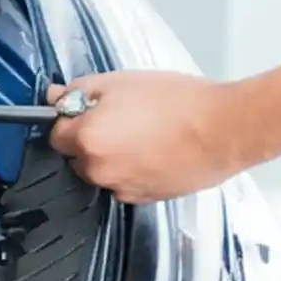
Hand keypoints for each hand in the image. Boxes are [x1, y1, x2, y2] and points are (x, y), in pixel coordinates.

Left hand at [48, 71, 252, 203]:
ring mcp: (121, 188)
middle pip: (77, 155)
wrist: (224, 129)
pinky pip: (124, 183)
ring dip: (111, 155)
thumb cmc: (178, 102)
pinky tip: (154, 149)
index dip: (71, 119)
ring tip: (142, 132)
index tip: (85, 110)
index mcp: (88, 138)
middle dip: (90, 138)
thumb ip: (80, 90)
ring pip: (101, 171)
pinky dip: (131, 170)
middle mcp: (99, 169)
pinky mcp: (144, 198)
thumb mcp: (120, 81)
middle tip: (119, 117)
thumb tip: (56, 96)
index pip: (56, 133)